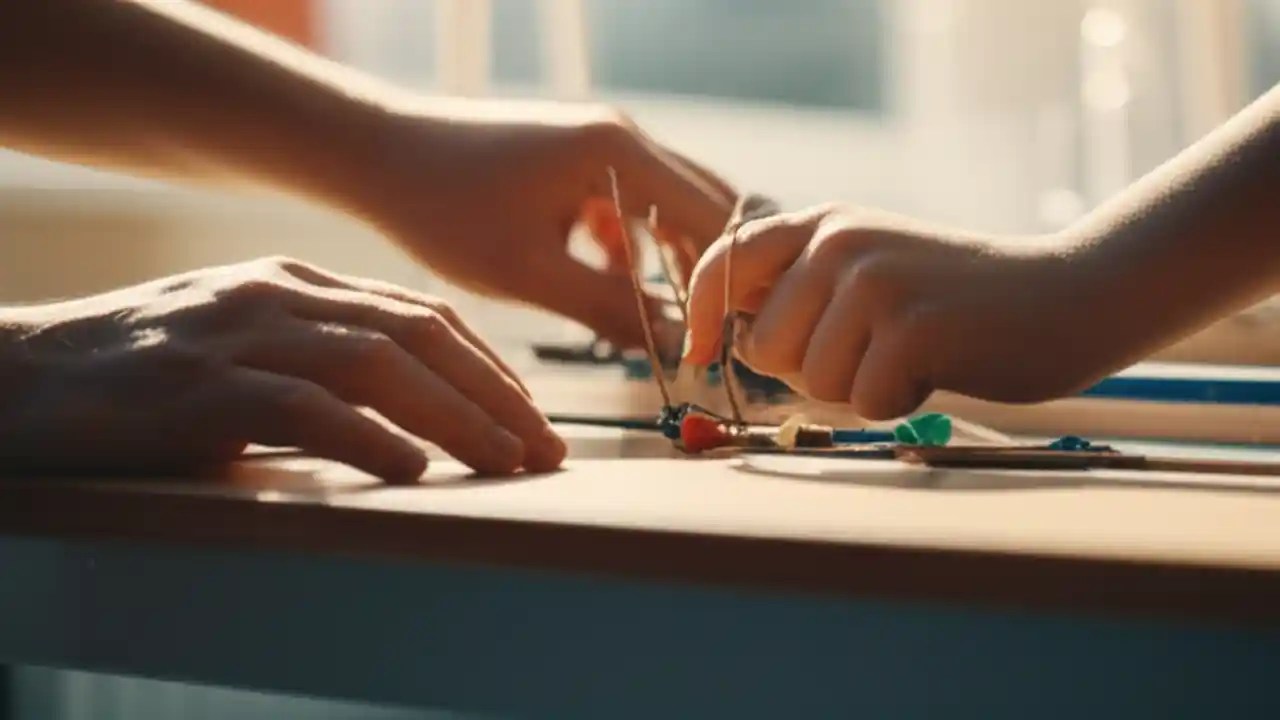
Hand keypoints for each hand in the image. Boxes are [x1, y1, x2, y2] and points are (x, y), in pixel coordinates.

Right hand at [0, 257, 564, 480]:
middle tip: (546, 447)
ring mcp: (239, 335)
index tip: (531, 414)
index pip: (419, 315)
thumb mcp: (241, 344)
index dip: (488, 366)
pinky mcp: (199, 387)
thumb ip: (315, 356)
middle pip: (418, 335)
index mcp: (294, 284)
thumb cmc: (138, 370)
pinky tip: (415, 469)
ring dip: (456, 416)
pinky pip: (305, 408)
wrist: (20, 373)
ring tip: (507, 462)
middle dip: (495, 393)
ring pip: (378, 365)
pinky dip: (369, 438)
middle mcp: (278, 296)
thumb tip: (406, 409)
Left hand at [355, 100, 735, 347]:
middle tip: (706, 332)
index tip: (721, 336)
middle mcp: (621, 134)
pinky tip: (608, 283)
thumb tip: (675, 346)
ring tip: (658, 319)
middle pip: (701, 203)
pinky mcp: (578, 155)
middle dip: (705, 269)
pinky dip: (631, 245)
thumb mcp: (531, 274)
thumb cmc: (446, 210)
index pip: (709, 215)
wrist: (381, 157)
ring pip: (666, 206)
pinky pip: (629, 202)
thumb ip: (610, 309)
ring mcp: (600, 140)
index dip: (724, 278)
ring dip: (667, 260)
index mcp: (617, 151)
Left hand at [684, 205, 1094, 419]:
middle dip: (804, 371)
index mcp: (825, 223)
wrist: (1068, 294)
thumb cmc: (958, 300)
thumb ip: (805, 287)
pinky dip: (897, 404)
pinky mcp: (911, 328)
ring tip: (910, 355)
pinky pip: (862, 402)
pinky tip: (936, 371)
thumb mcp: (871, 268)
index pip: (727, 262)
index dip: (701, 315)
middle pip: (764, 345)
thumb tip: (730, 332)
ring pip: (812, 380)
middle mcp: (841, 242)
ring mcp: (875, 282)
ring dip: (857, 388)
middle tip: (868, 353)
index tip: (700, 354)